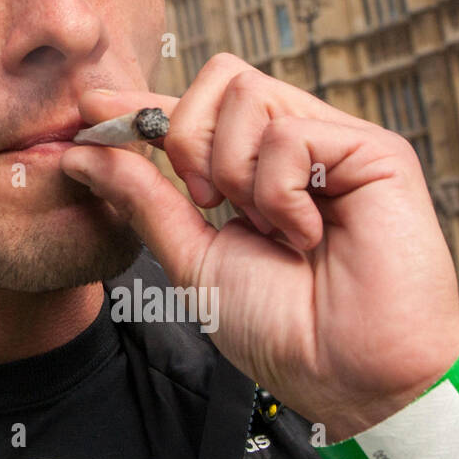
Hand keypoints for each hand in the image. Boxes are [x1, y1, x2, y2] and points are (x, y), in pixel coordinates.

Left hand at [60, 52, 458, 446]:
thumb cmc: (280, 328)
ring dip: (235, 172)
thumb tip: (82, 153)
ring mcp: (337, 144)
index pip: (195, 112)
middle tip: (207, 202)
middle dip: (189, 139)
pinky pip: (289, 133)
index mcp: (256, 169)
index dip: (143, 105)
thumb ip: (143, 198)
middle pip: (220, 80)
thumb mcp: (191, 256)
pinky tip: (305, 235)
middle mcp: (298, 145)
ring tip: (269, 227)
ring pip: (247, 94)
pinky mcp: (376, 151)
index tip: (91, 110)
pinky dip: (277, 192)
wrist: (346, 378)